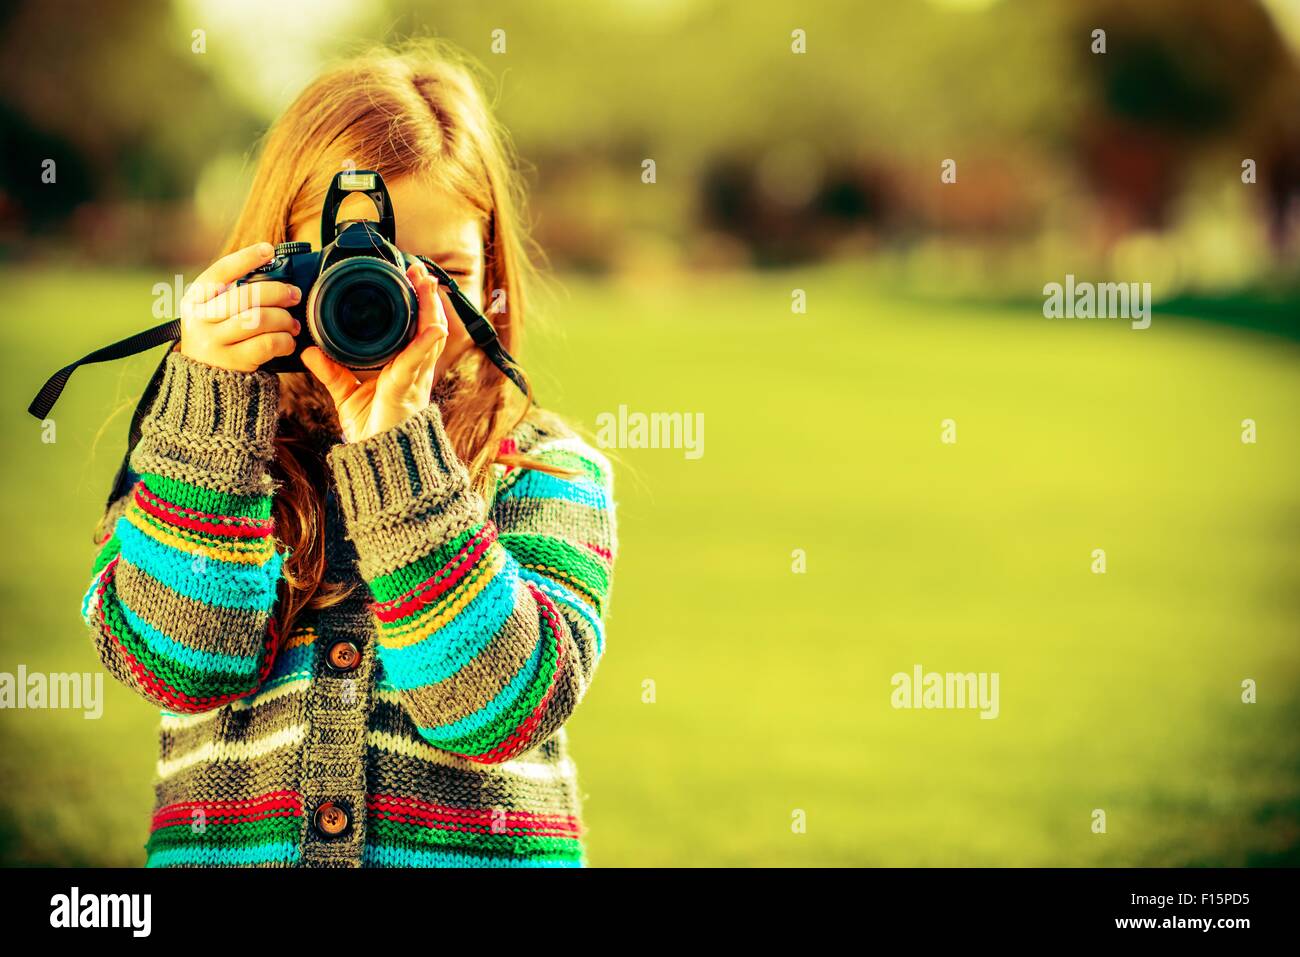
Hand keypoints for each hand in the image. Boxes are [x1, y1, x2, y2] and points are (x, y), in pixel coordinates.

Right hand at [179, 242, 301, 371]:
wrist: (205, 385)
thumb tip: (272, 271)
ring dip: (283, 319)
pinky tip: (288, 341)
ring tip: (292, 323)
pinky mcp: (231, 363)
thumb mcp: (212, 315)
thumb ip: (232, 295)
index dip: (246, 258)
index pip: (220, 271)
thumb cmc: (218, 341)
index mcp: (195, 299)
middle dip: (277, 292)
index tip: (268, 250)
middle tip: (294, 294)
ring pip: (258, 319)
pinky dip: (283, 341)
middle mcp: (199, 319)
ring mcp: (213, 342)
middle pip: (246, 296)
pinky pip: (266, 344)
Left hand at [302, 258, 448, 442]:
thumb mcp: (347, 393)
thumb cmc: (371, 429)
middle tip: (421, 271)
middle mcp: (416, 370)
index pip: (416, 329)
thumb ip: (330, 370)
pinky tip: (430, 327)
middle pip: (430, 325)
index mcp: (404, 367)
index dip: (418, 305)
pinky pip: (419, 362)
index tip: (411, 280)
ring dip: (431, 309)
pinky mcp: (407, 388)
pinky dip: (426, 343)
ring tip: (427, 285)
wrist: (378, 458)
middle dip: (428, 297)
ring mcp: (415, 378)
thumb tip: (309, 350)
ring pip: (432, 336)